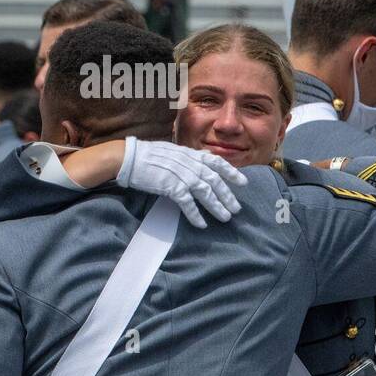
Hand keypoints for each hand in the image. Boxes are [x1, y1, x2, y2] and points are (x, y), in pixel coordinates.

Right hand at [115, 137, 247, 228]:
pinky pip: (188, 204)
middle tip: (236, 209)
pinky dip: (195, 215)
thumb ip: (190, 157)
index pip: (217, 162)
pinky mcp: (172, 187)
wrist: (131, 158)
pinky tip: (201, 224)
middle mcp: (191, 164)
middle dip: (228, 196)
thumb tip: (203, 159)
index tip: (243, 182)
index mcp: (192, 155)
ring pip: (206, 193)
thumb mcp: (174, 151)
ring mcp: (182, 175)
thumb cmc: (150, 155)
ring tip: (225, 218)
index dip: (232, 172)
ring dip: (217, 207)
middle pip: (215, 181)